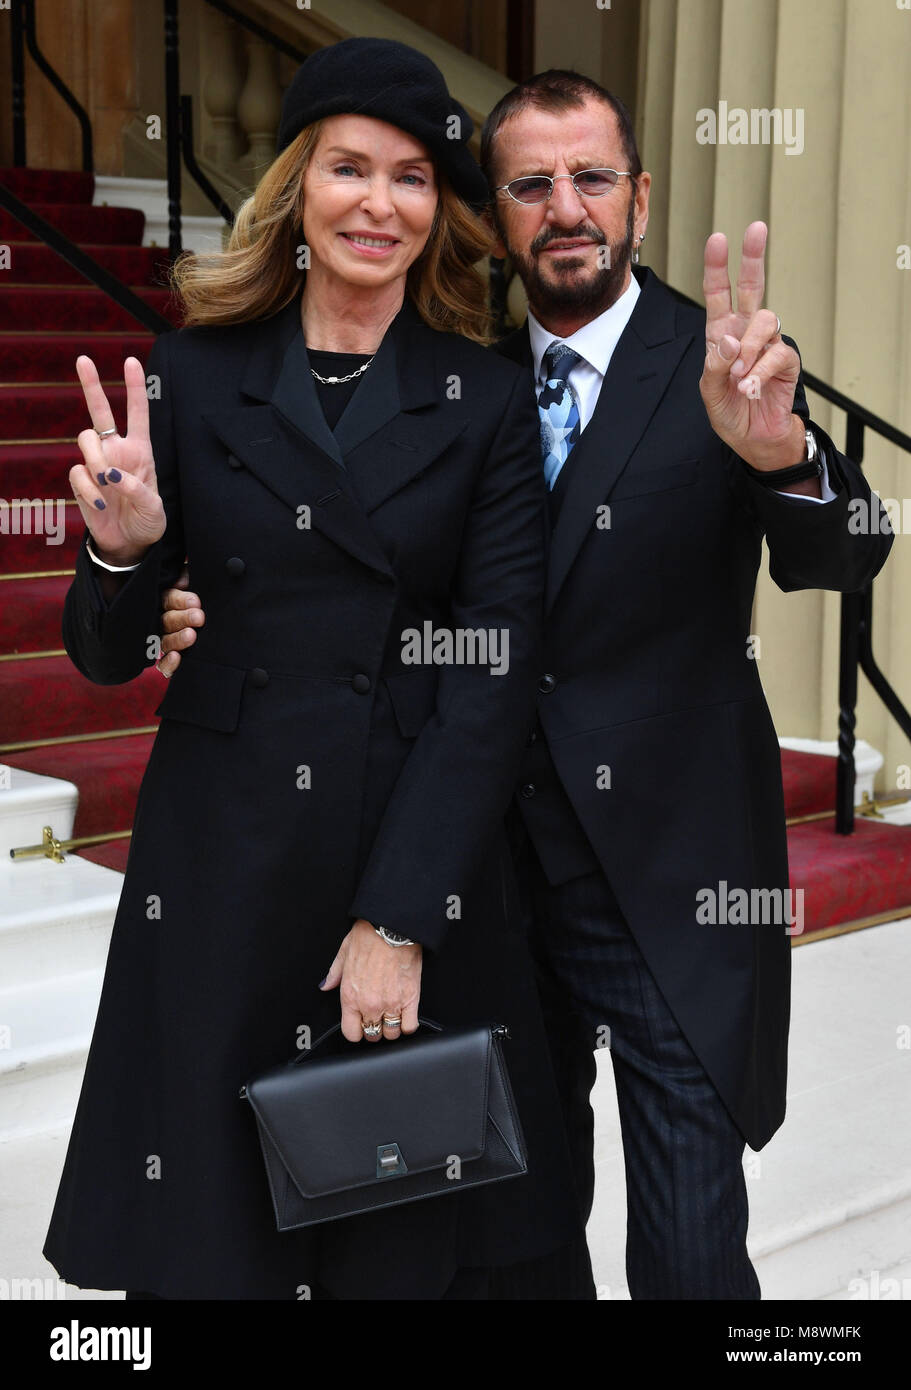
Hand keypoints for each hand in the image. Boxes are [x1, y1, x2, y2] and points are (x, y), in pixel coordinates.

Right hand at [69, 355, 165, 563]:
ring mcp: (97, 464)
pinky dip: (89, 489)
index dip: (135, 388)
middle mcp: (117, 451)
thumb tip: (114, 476)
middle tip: (84, 359)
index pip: (138, 413)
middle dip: (92, 385)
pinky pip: (78, 473)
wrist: (129, 544)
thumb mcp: (154, 509)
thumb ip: (138, 490)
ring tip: (106, 481)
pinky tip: (101, 504)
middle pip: (100, 411)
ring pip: (86, 440)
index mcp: (140, 451)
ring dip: (95, 459)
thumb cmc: (147, 522)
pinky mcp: (82, 482)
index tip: (131, 361)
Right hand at [158, 566, 204, 676]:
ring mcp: (167, 642)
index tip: (196, 601)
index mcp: (170, 602)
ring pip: (165, 642)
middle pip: (167, 620)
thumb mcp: (202, 586)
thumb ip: (191, 578)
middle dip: (183, 618)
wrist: (227, 629)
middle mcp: (165, 622)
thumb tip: (184, 579)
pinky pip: (163, 665)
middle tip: (199, 618)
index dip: (180, 600)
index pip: (169, 599)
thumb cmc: (209, 602)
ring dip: (177, 639)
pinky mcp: (171, 662)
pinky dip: (168, 663)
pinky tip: (177, 657)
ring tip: (191, 636)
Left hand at [320, 919, 421, 1042]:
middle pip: (372, 1035)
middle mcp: (370, 1005)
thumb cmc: (368, 937)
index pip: (351, 1033)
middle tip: (377, 1016)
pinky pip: (409, 1026)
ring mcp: (391, 1004)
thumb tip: (326, 985)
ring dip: (391, 1027)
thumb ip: (334, 974)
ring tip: (392, 1014)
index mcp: (350, 997)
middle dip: (374, 1028)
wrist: (391, 928)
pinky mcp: (411, 999)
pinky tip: (405, 1015)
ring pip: (391, 1034)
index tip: (360, 1024)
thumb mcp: (343, 953)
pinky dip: (408, 1024)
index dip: (356, 1031)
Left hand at [699, 222, 803, 471]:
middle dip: (752, 257)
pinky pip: (777, 353)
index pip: (719, 295)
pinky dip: (761, 371)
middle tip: (756, 228)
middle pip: (751, 287)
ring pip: (764, 321)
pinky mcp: (787, 361)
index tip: (718, 238)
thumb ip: (715, 366)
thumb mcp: (710, 391)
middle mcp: (746, 333)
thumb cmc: (730, 413)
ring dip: (749, 347)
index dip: (717, 267)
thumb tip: (729, 340)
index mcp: (722, 334)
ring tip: (740, 378)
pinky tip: (752, 388)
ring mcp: (768, 344)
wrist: (754, 439)